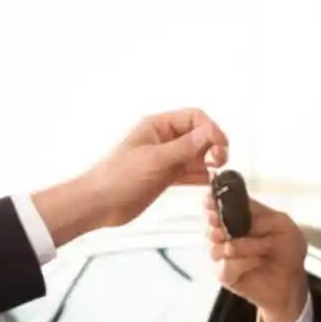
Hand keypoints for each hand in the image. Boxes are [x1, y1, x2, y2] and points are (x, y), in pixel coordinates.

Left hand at [87, 108, 229, 226]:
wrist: (100, 204)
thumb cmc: (118, 177)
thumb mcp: (154, 159)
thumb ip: (183, 147)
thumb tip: (209, 134)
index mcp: (158, 126)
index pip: (194, 118)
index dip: (211, 129)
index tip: (220, 146)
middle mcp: (165, 139)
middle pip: (200, 135)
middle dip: (214, 145)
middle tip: (220, 161)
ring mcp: (167, 158)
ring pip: (198, 154)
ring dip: (211, 161)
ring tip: (217, 173)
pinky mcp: (167, 176)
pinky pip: (192, 172)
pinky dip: (203, 176)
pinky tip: (210, 183)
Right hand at [205, 194, 309, 321]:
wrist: (291, 279)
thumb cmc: (287, 250)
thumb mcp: (282, 224)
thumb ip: (261, 215)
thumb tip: (242, 216)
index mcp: (236, 217)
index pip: (214, 204)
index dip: (210, 202)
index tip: (212, 201)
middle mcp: (224, 234)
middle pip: (209, 224)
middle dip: (222, 224)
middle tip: (236, 227)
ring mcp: (221, 255)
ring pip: (217, 245)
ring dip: (244, 245)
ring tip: (264, 247)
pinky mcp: (223, 274)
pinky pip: (225, 265)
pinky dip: (243, 262)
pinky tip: (256, 262)